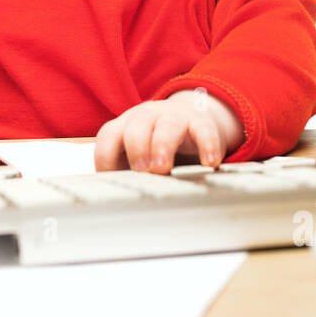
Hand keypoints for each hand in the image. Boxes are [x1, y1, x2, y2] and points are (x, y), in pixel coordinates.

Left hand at [93, 90, 243, 173]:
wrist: (192, 117)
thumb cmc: (158, 141)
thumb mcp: (139, 152)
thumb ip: (128, 170)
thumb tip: (119, 200)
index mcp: (126, 124)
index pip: (108, 136)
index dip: (106, 158)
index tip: (112, 180)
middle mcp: (147, 116)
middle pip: (135, 128)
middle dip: (135, 150)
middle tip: (140, 171)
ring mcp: (174, 117)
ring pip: (167, 127)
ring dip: (162, 147)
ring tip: (162, 168)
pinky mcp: (201, 121)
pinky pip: (204, 130)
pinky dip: (206, 146)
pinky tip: (208, 163)